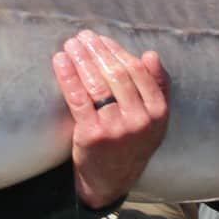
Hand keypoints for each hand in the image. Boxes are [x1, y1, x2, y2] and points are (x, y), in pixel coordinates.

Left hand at [53, 29, 170, 208]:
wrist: (111, 181)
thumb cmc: (131, 144)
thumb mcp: (155, 120)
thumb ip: (158, 88)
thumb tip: (151, 55)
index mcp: (158, 113)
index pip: (136, 72)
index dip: (117, 52)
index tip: (102, 40)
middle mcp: (139, 120)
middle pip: (116, 75)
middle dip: (97, 51)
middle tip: (83, 37)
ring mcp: (115, 128)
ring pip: (96, 84)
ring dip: (81, 59)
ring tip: (71, 44)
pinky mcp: (91, 135)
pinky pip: (78, 98)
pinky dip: (67, 76)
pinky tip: (60, 61)